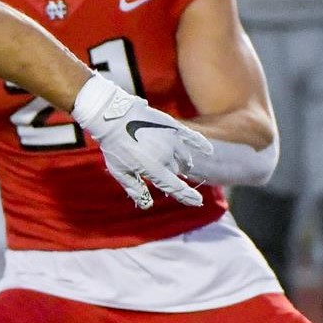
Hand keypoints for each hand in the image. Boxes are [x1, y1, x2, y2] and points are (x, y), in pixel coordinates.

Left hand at [70, 74, 212, 209]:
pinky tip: (208, 150)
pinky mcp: (173, 126)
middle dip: (171, 175)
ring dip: (182, 163)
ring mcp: (171, 140)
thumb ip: (135, 189)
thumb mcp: (120, 172)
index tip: (198, 202)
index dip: (187, 196)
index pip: (176, 187)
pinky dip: (201, 144)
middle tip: (161, 172)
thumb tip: (147, 205)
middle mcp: (167, 156)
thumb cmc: (114, 146)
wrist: (113, 117)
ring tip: (177, 164)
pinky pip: (192, 137)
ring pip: (183, 157)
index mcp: (154, 169)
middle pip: (176, 171)